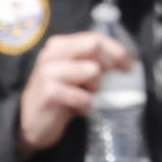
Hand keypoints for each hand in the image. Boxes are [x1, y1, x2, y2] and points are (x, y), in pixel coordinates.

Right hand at [16, 30, 128, 159]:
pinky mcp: (49, 92)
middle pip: (94, 46)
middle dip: (110, 62)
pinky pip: (83, 96)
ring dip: (97, 87)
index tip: (130, 65)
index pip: (95, 38)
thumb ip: (94, 62)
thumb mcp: (77, 74)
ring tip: (89, 95)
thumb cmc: (61, 96)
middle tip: (115, 79)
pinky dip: (88, 104)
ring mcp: (48, 72)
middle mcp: (51, 54)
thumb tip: (127, 61)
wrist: (32, 124)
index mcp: (60, 45)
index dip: (117, 50)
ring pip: (91, 69)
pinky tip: (80, 109)